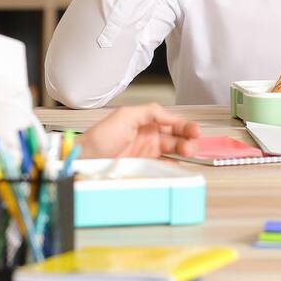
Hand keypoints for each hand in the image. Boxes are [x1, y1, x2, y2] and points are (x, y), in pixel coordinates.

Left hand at [79, 104, 200, 158]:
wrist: (86, 160)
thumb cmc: (100, 137)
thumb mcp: (125, 115)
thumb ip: (150, 111)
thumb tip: (171, 115)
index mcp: (146, 122)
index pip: (172, 122)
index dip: (185, 126)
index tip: (194, 131)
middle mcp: (148, 137)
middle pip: (175, 137)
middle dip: (187, 139)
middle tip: (191, 145)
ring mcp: (147, 154)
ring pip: (173, 152)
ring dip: (183, 151)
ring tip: (187, 152)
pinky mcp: (144, 168)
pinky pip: (164, 167)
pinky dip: (174, 166)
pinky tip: (178, 165)